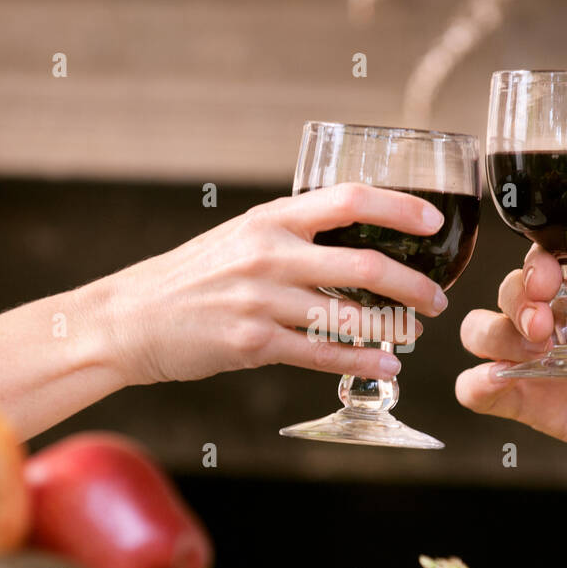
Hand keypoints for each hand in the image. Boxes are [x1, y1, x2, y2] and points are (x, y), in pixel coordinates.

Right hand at [101, 184, 448, 384]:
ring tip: (413, 333)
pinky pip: (321, 353)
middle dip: (412, 285)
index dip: (399, 208)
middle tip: (436, 299)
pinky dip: (361, 362)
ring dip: (392, 327)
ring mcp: (261, 301)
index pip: (348, 200)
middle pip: (362, 265)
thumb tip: (351, 239)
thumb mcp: (240, 238)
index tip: (434, 221)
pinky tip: (386, 367)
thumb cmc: (191, 278)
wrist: (129, 318)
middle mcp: (268, 255)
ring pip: (348, 316)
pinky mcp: (252, 344)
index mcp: (270, 219)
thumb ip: (291, 235)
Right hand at [457, 243, 566, 496]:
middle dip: (517, 302)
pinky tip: (495, 383)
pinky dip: (475, 384)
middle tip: (544, 326)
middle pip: (509, 292)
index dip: (537, 265)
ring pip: (483, 332)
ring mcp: (543, 359)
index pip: (546, 258)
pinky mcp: (533, 402)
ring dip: (494, 335)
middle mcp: (561, 315)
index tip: (548, 281)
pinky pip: (481, 389)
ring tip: (533, 352)